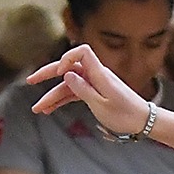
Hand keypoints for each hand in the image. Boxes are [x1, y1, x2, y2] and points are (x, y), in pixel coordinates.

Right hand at [27, 44, 151, 138]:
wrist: (143, 122)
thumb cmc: (125, 114)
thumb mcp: (102, 104)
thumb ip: (83, 89)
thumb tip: (66, 75)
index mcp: (99, 73)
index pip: (81, 52)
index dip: (68, 58)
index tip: (60, 73)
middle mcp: (95, 75)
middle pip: (68, 68)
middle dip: (47, 74)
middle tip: (30, 81)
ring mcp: (93, 83)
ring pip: (68, 85)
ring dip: (53, 96)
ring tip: (38, 109)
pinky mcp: (94, 93)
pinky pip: (74, 93)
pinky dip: (63, 101)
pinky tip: (50, 109)